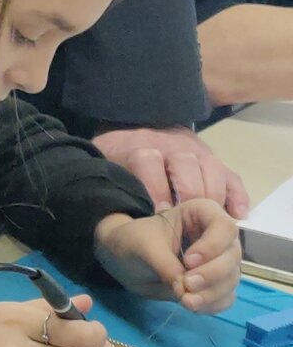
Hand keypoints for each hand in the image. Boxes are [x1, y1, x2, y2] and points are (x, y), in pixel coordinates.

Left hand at [92, 127, 249, 216]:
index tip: (160, 213)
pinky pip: (231, 175)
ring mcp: (197, 152)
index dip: (155, 187)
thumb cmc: (121, 154)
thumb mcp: (107, 161)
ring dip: (215, 196)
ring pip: (212, 168)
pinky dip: (238, 195)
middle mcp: (172, 146)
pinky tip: (238, 215)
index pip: (148, 161)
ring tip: (215, 223)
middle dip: (189, 194)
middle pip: (186, 165)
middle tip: (191, 223)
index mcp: (141, 146)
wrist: (139, 124)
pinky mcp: (214, 161)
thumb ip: (109, 178)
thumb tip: (107, 204)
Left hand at [95, 201, 241, 313]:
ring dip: (212, 294)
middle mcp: (217, 237)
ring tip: (186, 302)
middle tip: (187, 285)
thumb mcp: (144, 246)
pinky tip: (193, 306)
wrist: (124, 259)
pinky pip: (226, 297)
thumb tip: (186, 291)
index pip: (225, 227)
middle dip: (212, 274)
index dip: (213, 246)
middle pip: (232, 256)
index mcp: (201, 214)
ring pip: (232, 279)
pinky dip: (213, 304)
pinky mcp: (214, 284)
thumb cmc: (134, 240)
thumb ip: (165, 265)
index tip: (189, 261)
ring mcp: (218, 262)